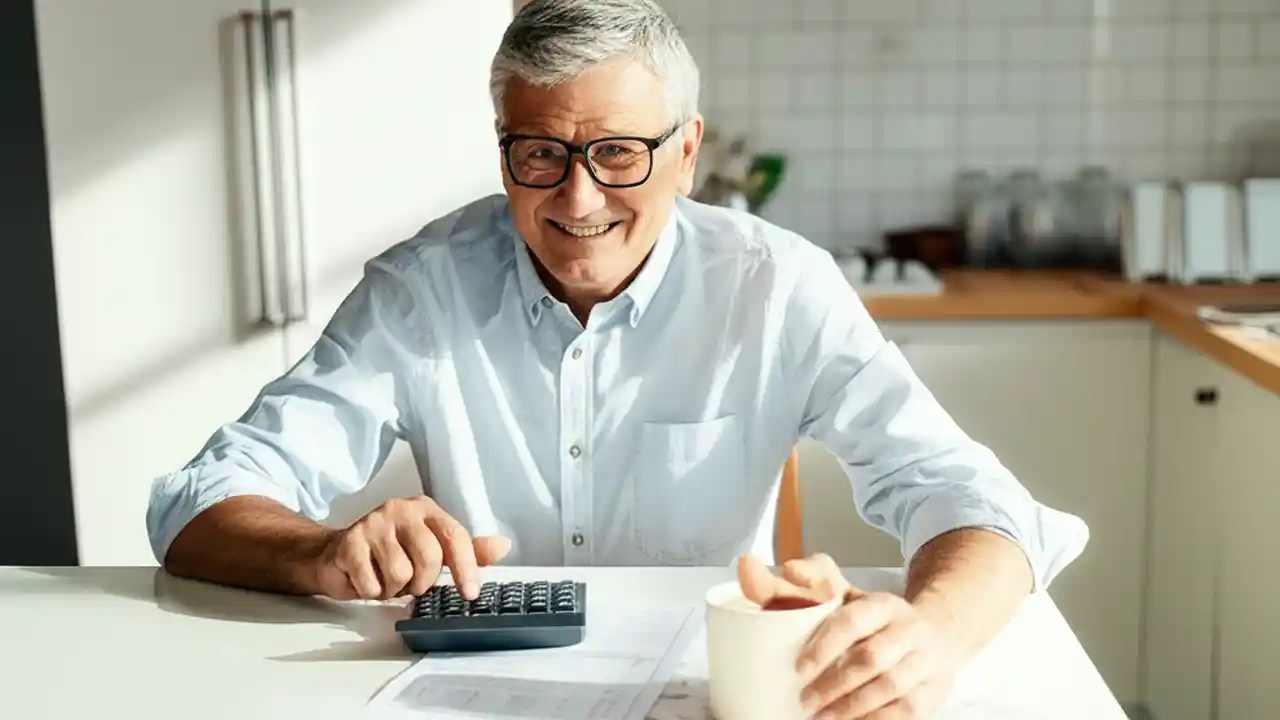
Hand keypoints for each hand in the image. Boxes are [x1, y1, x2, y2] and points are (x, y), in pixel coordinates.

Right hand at [312, 495, 510, 600]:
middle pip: (428, 558)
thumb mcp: (433, 548)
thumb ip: (467, 550)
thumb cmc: (391, 552)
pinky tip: (367, 579)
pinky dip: (372, 592)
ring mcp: (373, 524)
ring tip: (385, 579)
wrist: (338, 553)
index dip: (466, 566)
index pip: (454, 535)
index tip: (470, 593)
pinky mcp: (349, 543)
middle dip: (421, 582)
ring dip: (394, 589)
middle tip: (410, 583)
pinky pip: (371, 584)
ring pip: (399, 574)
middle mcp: (400, 510)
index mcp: (426, 510)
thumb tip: (502, 546)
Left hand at [737, 554, 963, 718]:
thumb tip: (773, 568)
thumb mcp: (847, 593)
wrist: (940, 631)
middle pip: (871, 658)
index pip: (852, 621)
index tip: (799, 669)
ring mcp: (925, 661)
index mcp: (882, 604)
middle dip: (834, 684)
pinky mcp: (934, 690)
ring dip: (853, 706)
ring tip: (822, 718)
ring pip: (891, 686)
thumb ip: (809, 581)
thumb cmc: (878, 618)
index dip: (824, 646)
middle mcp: (908, 630)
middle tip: (805, 701)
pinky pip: (907, 710)